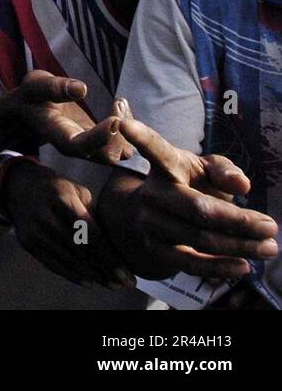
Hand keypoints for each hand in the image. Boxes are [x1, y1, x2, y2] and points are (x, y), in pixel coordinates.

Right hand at [2, 161, 133, 287]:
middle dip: (106, 270)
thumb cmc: (56, 188)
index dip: (110, 257)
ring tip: (111, 285)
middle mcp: (46, 216)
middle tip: (125, 283)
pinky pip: (52, 263)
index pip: (91, 234)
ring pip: (68, 260)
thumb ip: (92, 216)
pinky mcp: (27, 242)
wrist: (18, 186)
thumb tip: (113, 246)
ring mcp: (34, 231)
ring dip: (92, 276)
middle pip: (81, 251)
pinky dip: (71, 274)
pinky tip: (88, 282)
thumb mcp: (76, 191)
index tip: (126, 272)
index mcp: (62, 199)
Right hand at [3, 72, 132, 163]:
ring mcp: (90, 147)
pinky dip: (129, 126)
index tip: (115, 120)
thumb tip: (81, 88)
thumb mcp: (34, 86)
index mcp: (56, 135)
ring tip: (119, 102)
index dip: (99, 137)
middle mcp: (75, 147)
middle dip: (121, 132)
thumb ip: (53, 87)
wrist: (30, 112)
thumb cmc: (31, 97)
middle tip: (119, 102)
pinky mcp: (101, 142)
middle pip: (107, 155)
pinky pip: (124, 142)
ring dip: (128, 129)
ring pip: (121, 151)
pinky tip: (120, 105)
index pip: (79, 146)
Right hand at [110, 117, 278, 279]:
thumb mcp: (205, 169)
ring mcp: (151, 223)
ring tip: (269, 248)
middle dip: (239, 221)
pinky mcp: (156, 250)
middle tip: (271, 227)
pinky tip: (243, 266)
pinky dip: (219, 267)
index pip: (154, 149)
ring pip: (199, 238)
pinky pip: (190, 263)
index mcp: (165, 166)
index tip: (122, 123)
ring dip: (239, 246)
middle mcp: (153, 194)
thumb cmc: (189, 185)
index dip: (140, 136)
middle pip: (198, 209)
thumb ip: (225, 169)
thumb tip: (242, 183)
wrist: (157, 216)